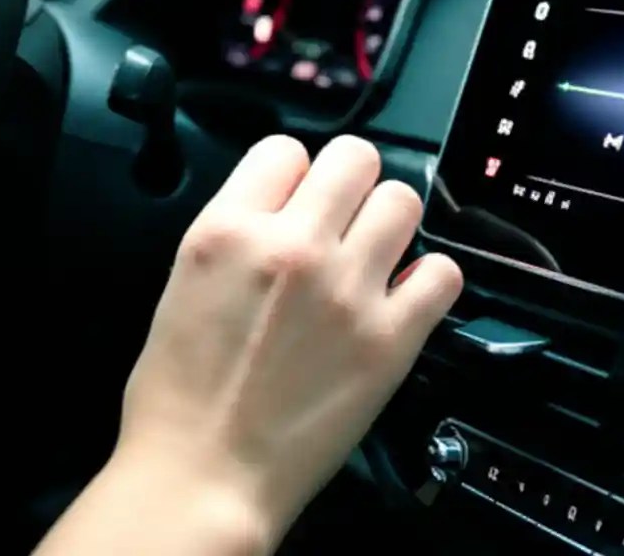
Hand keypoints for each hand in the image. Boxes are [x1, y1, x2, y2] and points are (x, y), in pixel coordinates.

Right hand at [74, 135, 461, 552]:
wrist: (205, 476)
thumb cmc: (181, 399)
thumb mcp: (184, 284)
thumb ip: (237, 230)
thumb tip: (283, 203)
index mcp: (228, 231)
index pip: (286, 148)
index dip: (296, 173)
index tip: (300, 198)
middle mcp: (292, 249)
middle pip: (355, 158)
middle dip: (351, 182)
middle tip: (344, 217)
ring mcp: (348, 290)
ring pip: (403, 201)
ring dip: (390, 223)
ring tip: (374, 255)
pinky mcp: (391, 339)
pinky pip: (442, 272)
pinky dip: (429, 279)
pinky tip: (404, 295)